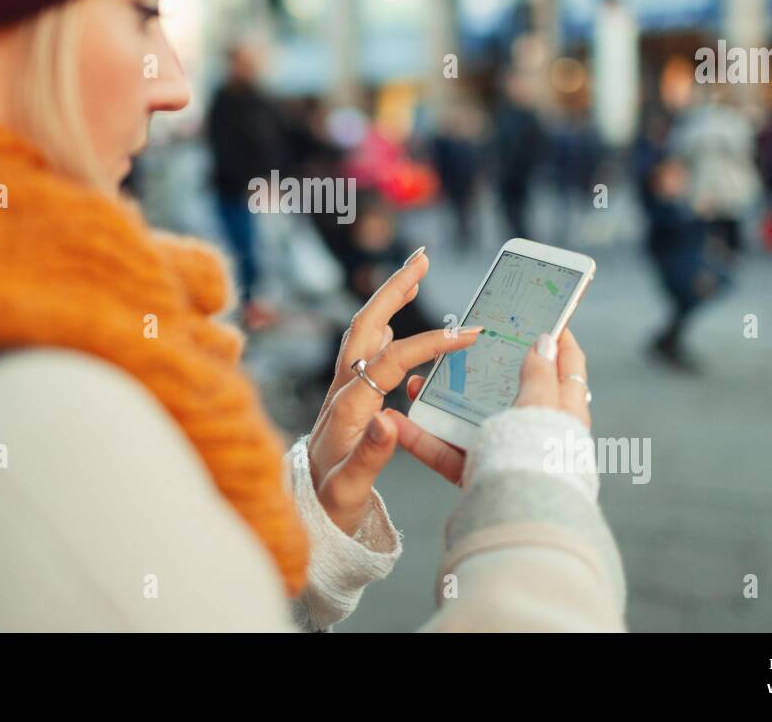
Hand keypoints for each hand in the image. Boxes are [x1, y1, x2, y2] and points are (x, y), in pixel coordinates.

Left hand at [307, 247, 482, 535]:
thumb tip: (387, 421)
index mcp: (348, 408)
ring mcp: (341, 389)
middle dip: (394, 289)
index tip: (469, 334)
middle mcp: (341, 390)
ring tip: (414, 272)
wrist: (303, 513)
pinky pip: (365, 349)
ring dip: (388, 299)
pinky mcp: (346, 395)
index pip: (392, 361)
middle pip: (365, 326)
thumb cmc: (328, 504)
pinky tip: (396, 322)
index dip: (430, 344)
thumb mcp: (347, 490)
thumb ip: (369, 457)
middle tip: (421, 258)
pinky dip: (383, 325)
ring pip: (364, 331)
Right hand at [386, 328, 590, 485]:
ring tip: (416, 383)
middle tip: (462, 345)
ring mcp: (508, 454)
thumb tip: (545, 341)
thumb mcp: (542, 406)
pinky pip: (448, 453)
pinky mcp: (479, 477)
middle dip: (481, 368)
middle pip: (509, 391)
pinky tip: (398, 423)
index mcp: (565, 413)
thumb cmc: (542, 459)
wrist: (525, 521)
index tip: (539, 313)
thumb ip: (540, 375)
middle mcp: (538, 432)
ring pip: (469, 421)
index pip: (568, 366)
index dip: (557, 337)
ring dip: (440, 402)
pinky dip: (423, 439)